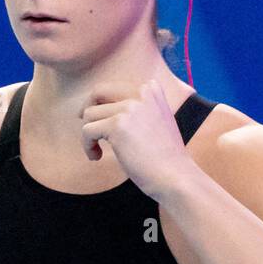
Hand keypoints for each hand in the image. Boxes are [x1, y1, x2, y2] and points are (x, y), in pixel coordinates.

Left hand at [79, 77, 189, 198]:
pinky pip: (87, 131)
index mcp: (151, 89)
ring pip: (90, 115)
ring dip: (89, 136)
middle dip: (88, 109)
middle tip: (87, 129)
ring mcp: (129, 108)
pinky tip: (96, 158)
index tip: (98, 119)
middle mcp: (141, 92)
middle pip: (98, 92)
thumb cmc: (165, 157)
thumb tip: (107, 108)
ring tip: (98, 152)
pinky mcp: (117, 125)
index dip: (101, 103)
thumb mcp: (158, 121)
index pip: (114, 87)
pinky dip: (87, 146)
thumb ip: (139, 109)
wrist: (175, 176)